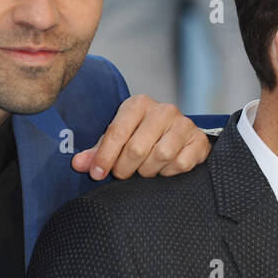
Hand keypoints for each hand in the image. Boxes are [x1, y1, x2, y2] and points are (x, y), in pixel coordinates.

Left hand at [71, 95, 210, 179]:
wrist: (181, 134)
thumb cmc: (143, 135)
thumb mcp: (119, 138)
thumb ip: (98, 151)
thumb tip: (79, 165)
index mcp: (139, 104)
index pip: (117, 132)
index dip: (105, 156)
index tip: (97, 174)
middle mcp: (163, 110)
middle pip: (137, 148)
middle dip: (125, 168)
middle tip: (122, 173)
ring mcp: (184, 124)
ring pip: (160, 156)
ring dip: (147, 171)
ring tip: (143, 170)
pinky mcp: (198, 140)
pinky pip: (180, 164)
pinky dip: (168, 172)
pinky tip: (163, 168)